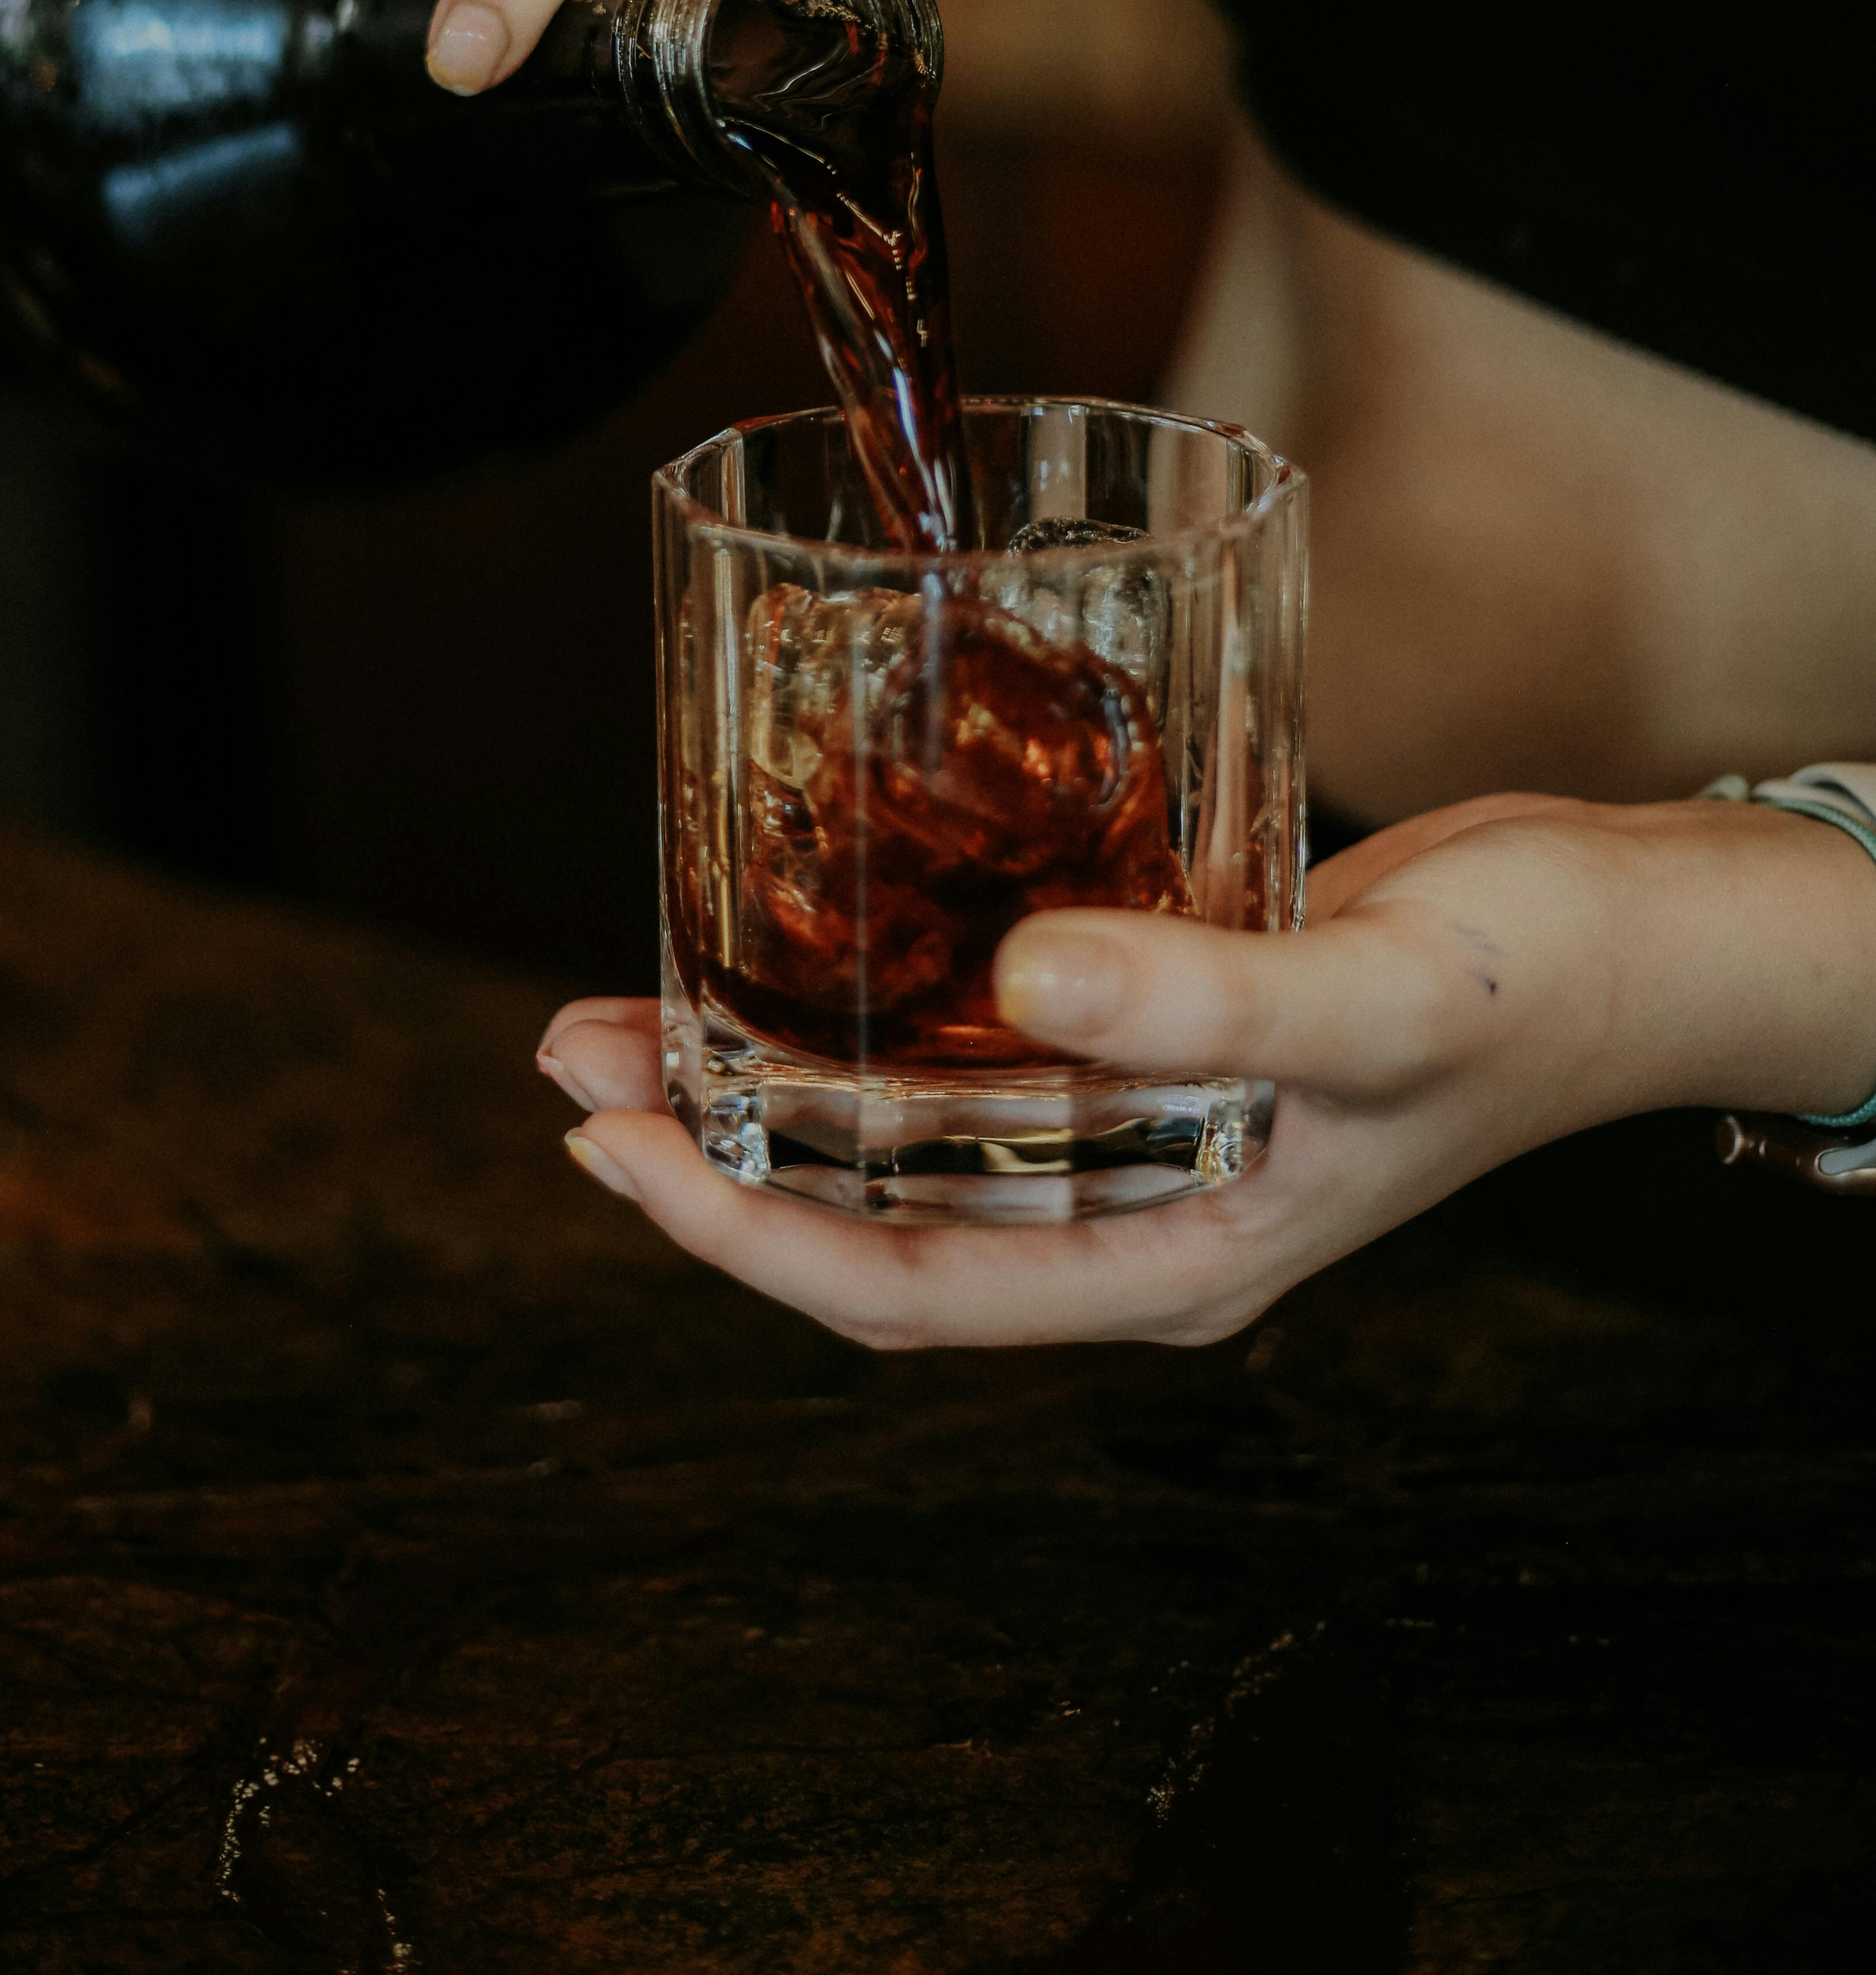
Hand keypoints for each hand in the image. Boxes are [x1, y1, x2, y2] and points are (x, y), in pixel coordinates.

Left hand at [537, 792, 1875, 1347]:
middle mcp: (1135, 1218)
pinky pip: (979, 1062)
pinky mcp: (1159, 1043)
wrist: (1644, 927)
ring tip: (641, 1000)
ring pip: (910, 1142)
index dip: (735, 1234)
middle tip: (572, 1049)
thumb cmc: (1539, 977)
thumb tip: (1021, 988)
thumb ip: (1208, 1005)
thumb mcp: (1373, 994)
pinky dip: (879, 1016)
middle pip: (869, 1220)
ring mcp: (1145, 1140)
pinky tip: (825, 944)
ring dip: (773, 1082)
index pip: (898, 1289)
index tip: (609, 1141)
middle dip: (708, 1155)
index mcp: (1169, 1261)